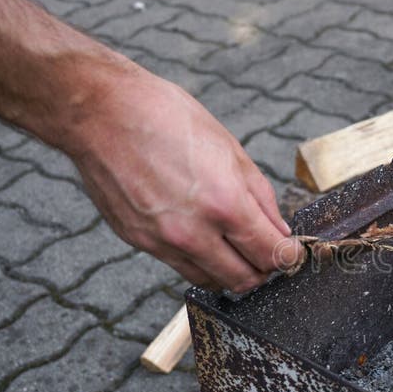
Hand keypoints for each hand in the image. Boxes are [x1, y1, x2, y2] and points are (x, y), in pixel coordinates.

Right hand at [66, 69, 303, 292]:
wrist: (100, 111)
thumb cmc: (165, 117)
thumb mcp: (230, 148)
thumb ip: (260, 196)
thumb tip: (279, 230)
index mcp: (224, 203)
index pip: (270, 254)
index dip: (288, 257)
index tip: (292, 252)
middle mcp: (193, 231)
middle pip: (244, 279)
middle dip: (264, 270)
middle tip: (268, 254)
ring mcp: (162, 241)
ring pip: (212, 280)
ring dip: (231, 270)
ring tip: (236, 248)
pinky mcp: (138, 242)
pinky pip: (180, 266)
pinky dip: (199, 261)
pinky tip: (203, 238)